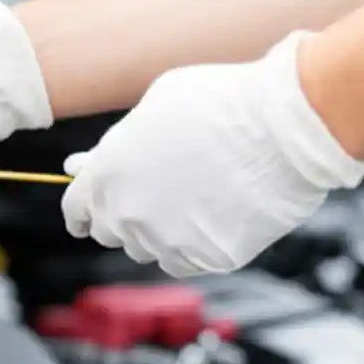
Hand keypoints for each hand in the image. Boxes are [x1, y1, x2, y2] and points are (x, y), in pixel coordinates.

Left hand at [60, 32, 363, 277]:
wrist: (287, 124)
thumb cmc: (222, 102)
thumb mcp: (155, 106)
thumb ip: (115, 143)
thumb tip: (80, 166)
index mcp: (107, 175)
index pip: (76, 211)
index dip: (83, 212)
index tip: (89, 216)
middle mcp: (129, 214)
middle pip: (111, 232)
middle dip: (124, 216)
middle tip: (155, 195)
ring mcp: (168, 241)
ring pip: (148, 250)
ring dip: (160, 231)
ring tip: (194, 197)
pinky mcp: (209, 259)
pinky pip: (185, 262)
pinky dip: (192, 246)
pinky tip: (212, 217)